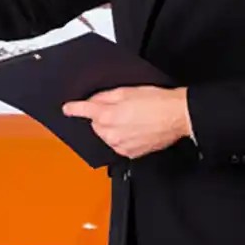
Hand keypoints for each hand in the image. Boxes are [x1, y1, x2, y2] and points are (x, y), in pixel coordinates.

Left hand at [62, 86, 191, 158]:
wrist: (177, 116)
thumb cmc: (156, 101)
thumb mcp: (126, 91)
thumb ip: (104, 96)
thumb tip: (91, 100)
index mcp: (108, 116)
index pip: (83, 111)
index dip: (73, 108)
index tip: (66, 109)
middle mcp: (112, 133)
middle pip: (95, 125)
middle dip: (101, 117)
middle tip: (118, 109)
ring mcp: (121, 145)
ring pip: (105, 136)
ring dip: (110, 128)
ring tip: (129, 119)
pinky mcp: (130, 153)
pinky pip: (117, 145)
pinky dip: (120, 138)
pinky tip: (134, 129)